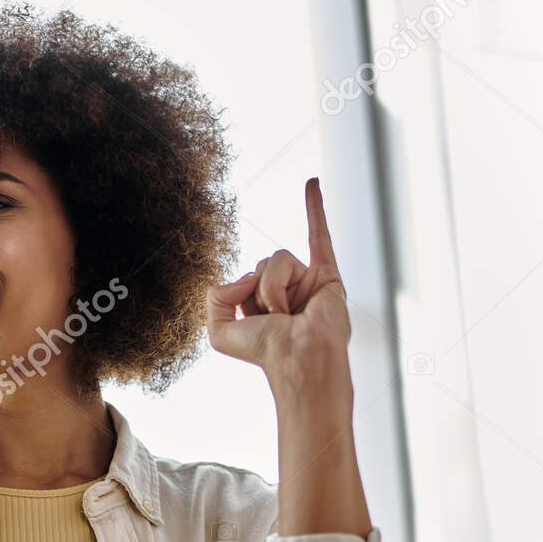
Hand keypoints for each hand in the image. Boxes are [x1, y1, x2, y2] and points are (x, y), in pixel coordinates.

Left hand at [205, 177, 351, 385]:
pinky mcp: (328, 276)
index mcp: (263, 304)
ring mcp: (308, 282)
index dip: (242, 294)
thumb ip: (213, 297)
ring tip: (288, 312)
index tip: (256, 321)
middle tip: (274, 318)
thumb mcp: (218, 331)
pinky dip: (314, 207)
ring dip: (275, 286)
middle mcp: (287, 292)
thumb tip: (244, 274)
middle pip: (261, 265)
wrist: (299, 358)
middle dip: (259, 290)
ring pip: (279, 258)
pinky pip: (320, 234)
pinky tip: (311, 183)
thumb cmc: (264, 351)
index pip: (245, 279)